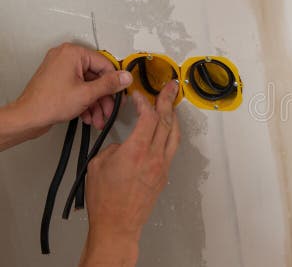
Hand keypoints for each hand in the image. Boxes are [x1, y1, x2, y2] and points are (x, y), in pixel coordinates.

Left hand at [15, 43, 132, 132]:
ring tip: (98, 118)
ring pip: (88, 84)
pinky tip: (88, 115)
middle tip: (109, 110)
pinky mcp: (58, 79)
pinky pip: (78, 87)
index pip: (105, 64)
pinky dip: (85, 101)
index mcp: (73, 53)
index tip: (120, 94)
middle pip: (97, 76)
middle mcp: (66, 57)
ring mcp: (61, 68)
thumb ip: (110, 84)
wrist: (27, 118)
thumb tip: (125, 77)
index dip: (114, 82)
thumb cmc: (48, 103)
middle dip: (103, 97)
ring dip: (95, 103)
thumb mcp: (87, 94)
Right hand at [80, 80, 180, 266]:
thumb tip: (122, 145)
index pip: (148, 117)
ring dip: (173, 116)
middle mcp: (154, 156)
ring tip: (172, 104)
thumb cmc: (105, 200)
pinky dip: (170, 134)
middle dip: (168, 100)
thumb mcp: (98, 165)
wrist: (117, 224)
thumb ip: (113, 148)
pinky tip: (167, 130)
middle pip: (166, 121)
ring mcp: (162, 166)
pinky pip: (171, 149)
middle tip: (171, 87)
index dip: (145, 102)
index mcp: (136, 151)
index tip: (139, 95)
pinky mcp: (164, 175)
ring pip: (174, 135)